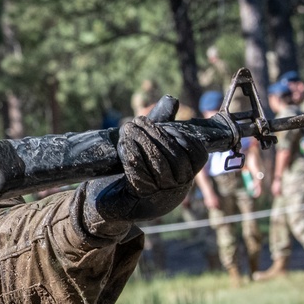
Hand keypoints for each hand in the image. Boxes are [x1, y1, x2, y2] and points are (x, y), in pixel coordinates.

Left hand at [93, 95, 207, 222]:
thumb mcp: (148, 147)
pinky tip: (123, 145)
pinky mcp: (140, 202)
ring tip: (128, 128)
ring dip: (142, 143)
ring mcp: (160, 199)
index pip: (198, 155)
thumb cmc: (131, 173)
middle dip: (156, 135)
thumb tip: (173, 99)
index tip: (163, 126)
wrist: (105, 204)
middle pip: (176, 159)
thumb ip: (161, 125)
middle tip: (136, 121)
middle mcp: (177, 190)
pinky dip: (132, 156)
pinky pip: (140, 176)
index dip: (182, 137)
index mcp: (184, 176)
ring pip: (159, 166)